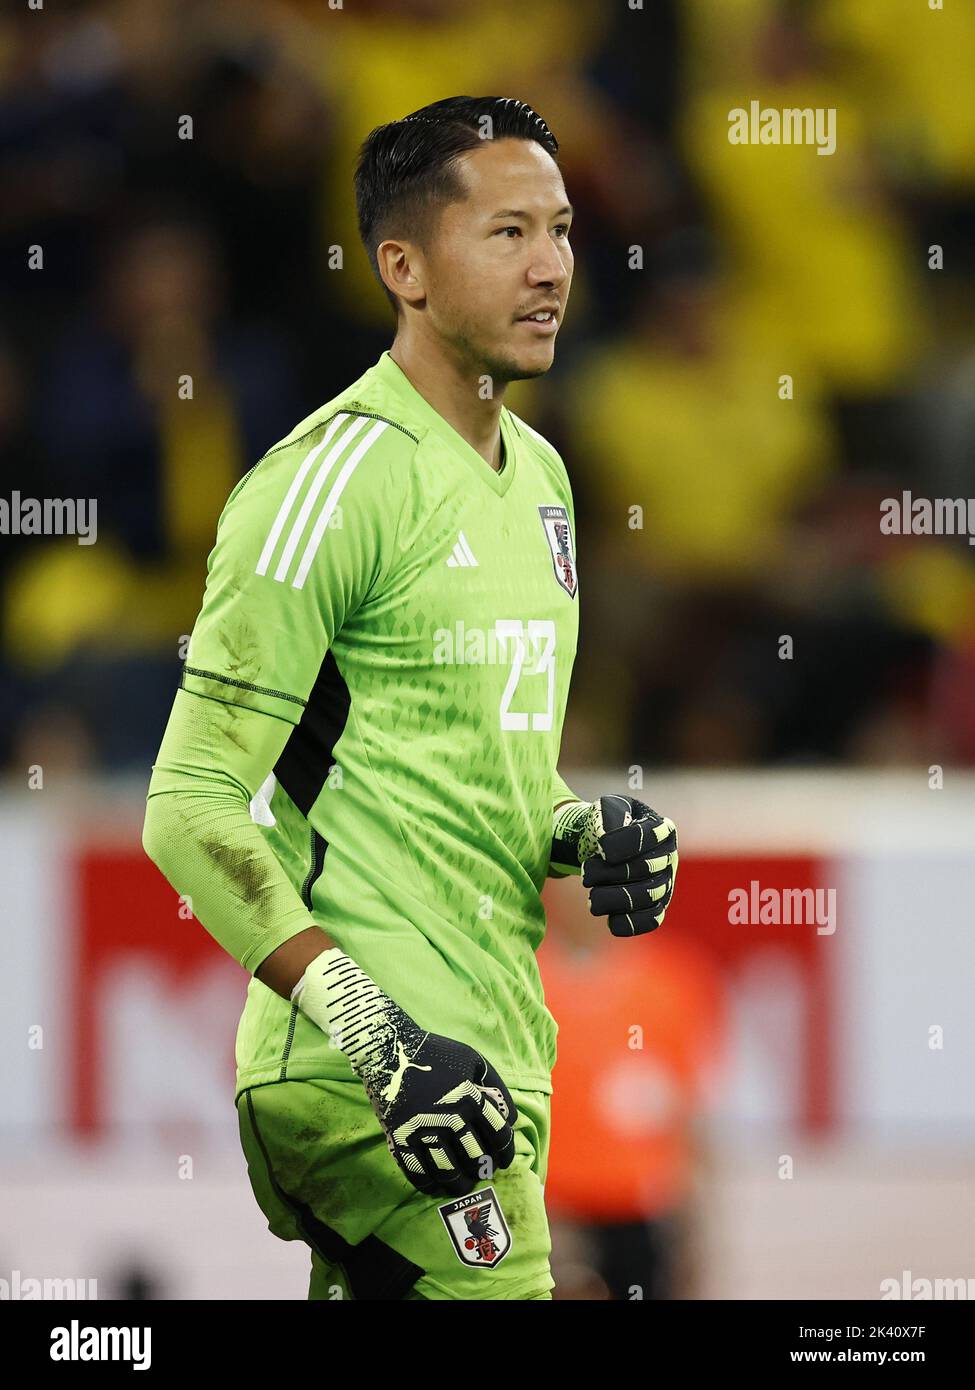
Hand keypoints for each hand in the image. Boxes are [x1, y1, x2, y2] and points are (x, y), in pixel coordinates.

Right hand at [366, 1029, 517, 1198]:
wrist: (390, 1050)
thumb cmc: (436, 1053)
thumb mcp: (474, 1060)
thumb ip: (496, 1087)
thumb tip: (512, 1118)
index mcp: (470, 1098)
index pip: (498, 1136)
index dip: (505, 1152)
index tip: (503, 1161)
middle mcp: (450, 1118)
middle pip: (475, 1158)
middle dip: (483, 1169)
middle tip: (483, 1172)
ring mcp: (423, 1131)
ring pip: (448, 1172)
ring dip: (459, 1184)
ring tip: (463, 1185)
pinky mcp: (400, 1139)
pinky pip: (417, 1172)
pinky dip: (429, 1185)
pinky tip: (436, 1186)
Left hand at [555, 795, 677, 935]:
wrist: (601, 847)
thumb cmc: (606, 825)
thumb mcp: (605, 809)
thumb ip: (608, 816)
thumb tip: (606, 841)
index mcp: (661, 828)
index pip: (646, 835)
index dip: (619, 844)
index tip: (599, 847)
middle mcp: (668, 857)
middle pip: (644, 869)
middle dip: (608, 872)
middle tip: (586, 872)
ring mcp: (665, 883)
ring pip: (647, 897)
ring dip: (612, 898)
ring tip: (592, 895)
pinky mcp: (656, 906)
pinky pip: (650, 920)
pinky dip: (628, 921)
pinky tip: (607, 915)